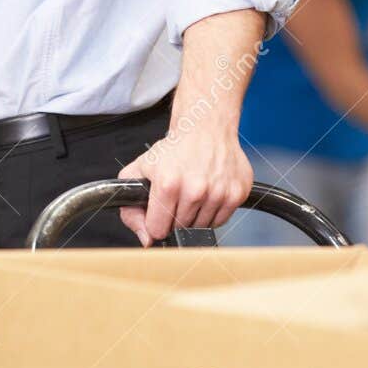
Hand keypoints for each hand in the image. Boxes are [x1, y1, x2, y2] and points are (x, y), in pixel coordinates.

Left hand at [117, 124, 253, 246]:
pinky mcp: (237, 193)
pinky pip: (220, 221)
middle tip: (177, 196)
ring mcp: (219, 192)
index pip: (158, 229)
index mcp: (168, 184)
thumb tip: (147, 239)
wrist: (205, 128)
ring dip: (195, 215)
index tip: (159, 210)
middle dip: (175, 217)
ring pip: (201, 227)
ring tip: (193, 192)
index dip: (156, 222)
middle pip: (180, 228)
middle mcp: (195, 189)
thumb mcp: (139, 171)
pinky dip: (213, 212)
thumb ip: (131, 210)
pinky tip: (208, 193)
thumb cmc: (173, 150)